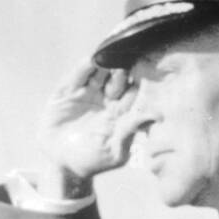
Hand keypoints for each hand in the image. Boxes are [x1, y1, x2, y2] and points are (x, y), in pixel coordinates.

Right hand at [35, 62, 141, 196]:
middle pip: (117, 78)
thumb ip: (130, 131)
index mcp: (123, 111)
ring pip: (98, 74)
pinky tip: (89, 59)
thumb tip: (155, 115)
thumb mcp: (114, 151)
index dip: (139, 80)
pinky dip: (82, 68)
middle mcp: (107, 99)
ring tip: (108, 53)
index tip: (146, 69)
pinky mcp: (66, 94)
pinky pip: (76, 78)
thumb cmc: (94, 161)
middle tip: (125, 61)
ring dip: (103, 63)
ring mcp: (87, 94)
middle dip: (121, 69)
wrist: (63, 164)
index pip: (134, 91)